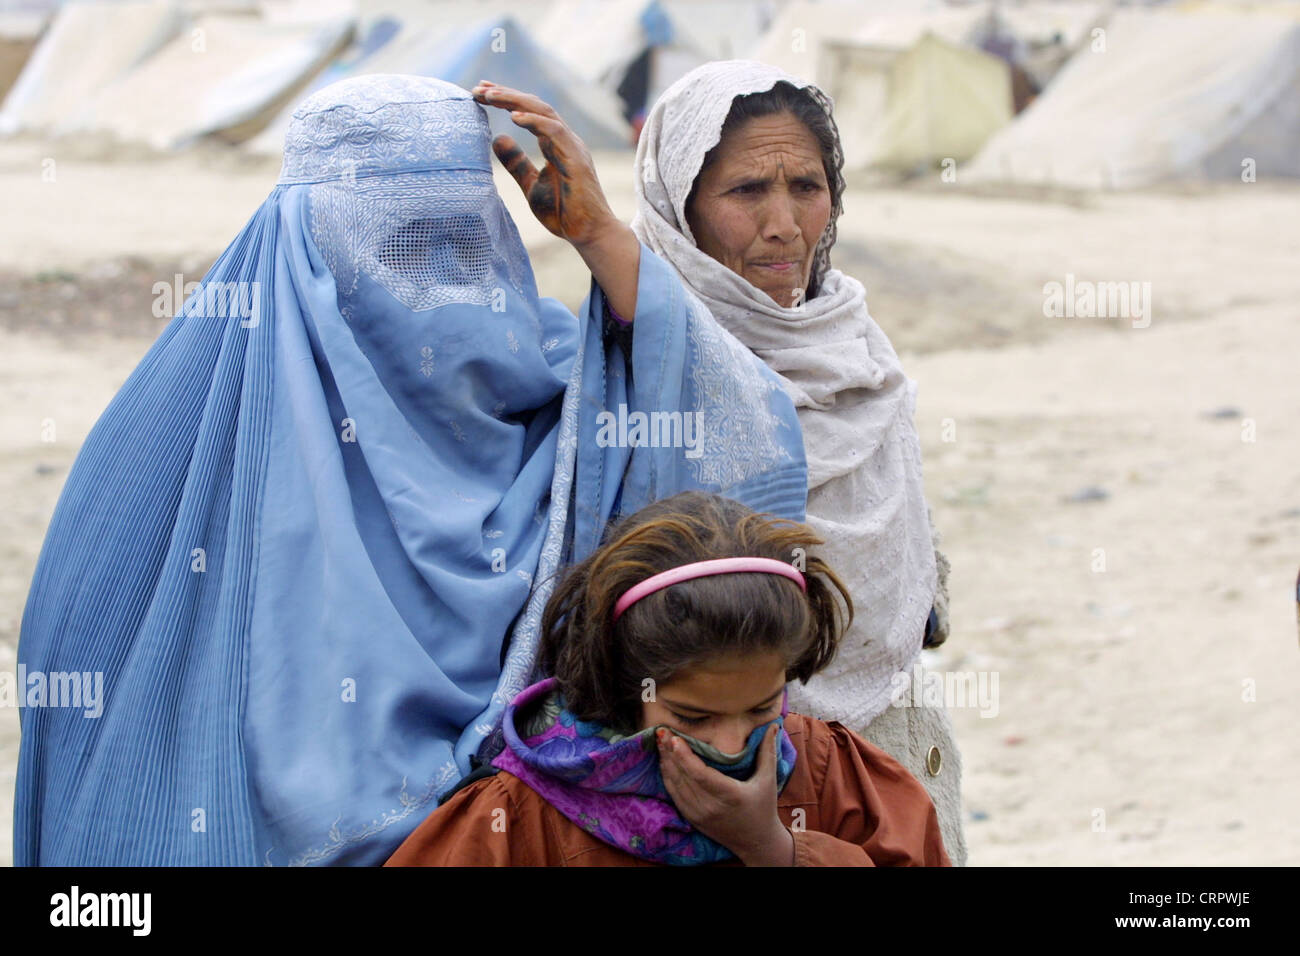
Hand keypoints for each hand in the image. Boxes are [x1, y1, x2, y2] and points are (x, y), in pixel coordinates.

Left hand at [470, 80, 618, 248]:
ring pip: (544, 112)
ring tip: (490, 96)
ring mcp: (572, 147)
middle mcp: (564, 139)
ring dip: (516, 101)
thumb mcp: (531, 184)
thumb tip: (497, 138)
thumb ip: (516, 163)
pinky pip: (555, 132)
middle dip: (506, 94)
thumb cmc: (564, 213)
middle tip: (478, 88)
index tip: (480, 93)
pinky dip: (535, 121)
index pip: (529, 112)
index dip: (505, 100)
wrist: (588, 235)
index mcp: (555, 144)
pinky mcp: (576, 159)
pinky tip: (514, 117)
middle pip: (534, 106)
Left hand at [657, 724, 794, 865]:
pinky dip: (667, 777)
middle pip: (684, 777)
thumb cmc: (764, 808)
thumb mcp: (768, 779)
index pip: (701, 774)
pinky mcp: (692, 819)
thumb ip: (768, 751)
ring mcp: (699, 814)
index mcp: (730, 795)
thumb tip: (774, 726)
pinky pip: (674, 796)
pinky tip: (664, 762)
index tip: (675, 738)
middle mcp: (711, 806)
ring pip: (676, 785)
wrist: (757, 843)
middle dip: (670, 753)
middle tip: (662, 730)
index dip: (685, 756)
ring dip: (666, 763)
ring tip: (660, 741)